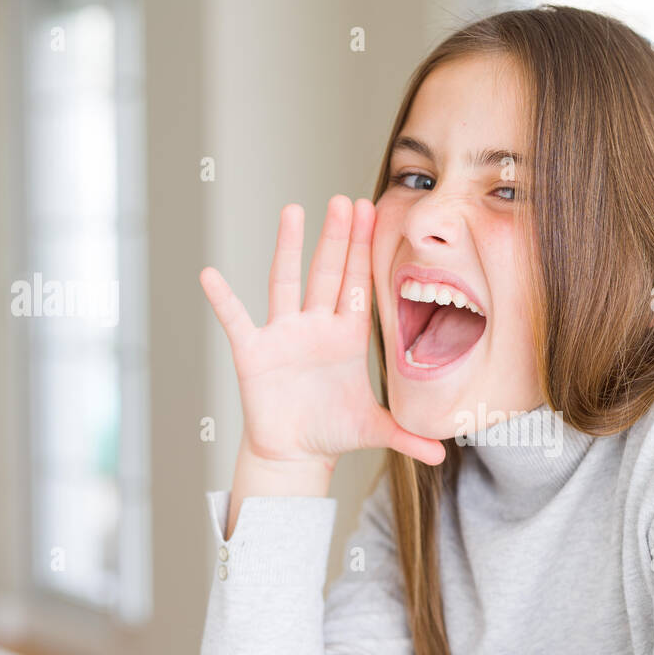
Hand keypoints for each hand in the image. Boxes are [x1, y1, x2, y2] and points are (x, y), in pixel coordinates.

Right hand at [199, 196, 445, 468]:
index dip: (364, 252)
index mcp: (348, 338)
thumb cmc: (332, 433)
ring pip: (286, 283)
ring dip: (289, 248)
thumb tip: (444, 454)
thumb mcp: (375, 432)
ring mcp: (284, 336)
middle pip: (328, 273)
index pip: (359, 286)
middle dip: (337, 238)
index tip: (371, 214)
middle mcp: (316, 328)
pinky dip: (222, 299)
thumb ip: (409, 437)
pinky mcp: (254, 353)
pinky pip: (236, 321)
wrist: (295, 454)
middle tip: (345, 200)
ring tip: (293, 210)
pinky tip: (209, 275)